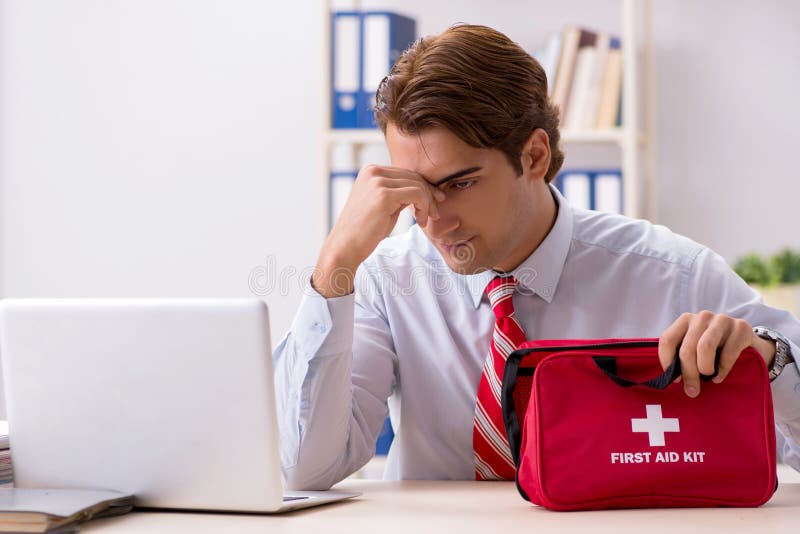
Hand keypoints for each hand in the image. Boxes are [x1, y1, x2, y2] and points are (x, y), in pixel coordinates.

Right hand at [312, 164, 444, 297]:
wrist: (345, 247)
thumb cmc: (365, 231)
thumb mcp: (384, 205)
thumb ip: (399, 193)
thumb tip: (423, 188)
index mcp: (370, 171)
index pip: (407, 173)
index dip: (424, 188)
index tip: (434, 203)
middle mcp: (373, 171)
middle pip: (414, 177)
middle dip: (429, 195)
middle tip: (434, 215)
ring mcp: (377, 181)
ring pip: (418, 185)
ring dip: (427, 204)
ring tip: (424, 220)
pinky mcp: (383, 194)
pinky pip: (417, 194)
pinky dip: (424, 207)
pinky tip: (419, 221)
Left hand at [657, 311, 776, 397]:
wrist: (750, 345)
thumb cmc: (716, 350)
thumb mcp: (695, 349)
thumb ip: (682, 358)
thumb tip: (672, 378)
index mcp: (685, 320)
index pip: (667, 340)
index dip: (668, 362)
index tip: (675, 380)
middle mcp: (702, 317)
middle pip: (687, 349)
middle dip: (689, 373)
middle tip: (693, 390)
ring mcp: (722, 320)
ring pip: (705, 348)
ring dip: (705, 368)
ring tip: (708, 377)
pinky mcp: (742, 327)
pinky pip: (728, 353)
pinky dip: (722, 370)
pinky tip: (720, 377)